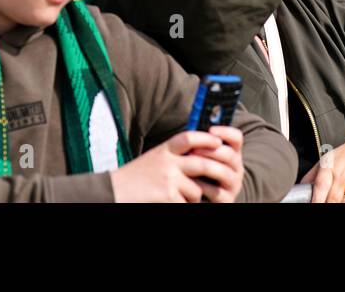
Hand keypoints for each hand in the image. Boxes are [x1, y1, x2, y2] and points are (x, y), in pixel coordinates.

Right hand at [109, 129, 240, 202]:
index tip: (219, 142)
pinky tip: (172, 203)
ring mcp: (167, 179)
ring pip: (196, 190)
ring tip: (182, 198)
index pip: (188, 138)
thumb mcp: (153, 160)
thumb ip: (172, 157)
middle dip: (217, 171)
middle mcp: (167, 161)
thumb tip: (199, 157)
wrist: (113, 192)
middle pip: (202, 163)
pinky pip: (187, 204)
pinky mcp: (167, 196)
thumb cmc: (134, 178)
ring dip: (195, 197)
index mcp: (163, 150)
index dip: (206, 139)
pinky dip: (184, 206)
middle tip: (230, 177)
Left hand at [301, 124, 344, 202]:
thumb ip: (313, 174)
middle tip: (324, 204)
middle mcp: (343, 173)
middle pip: (332, 199)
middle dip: (327, 205)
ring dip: (341, 205)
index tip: (312, 205)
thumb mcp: (329, 158)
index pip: (320, 187)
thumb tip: (300, 188)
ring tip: (338, 202)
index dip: (315, 200)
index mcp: (329, 165)